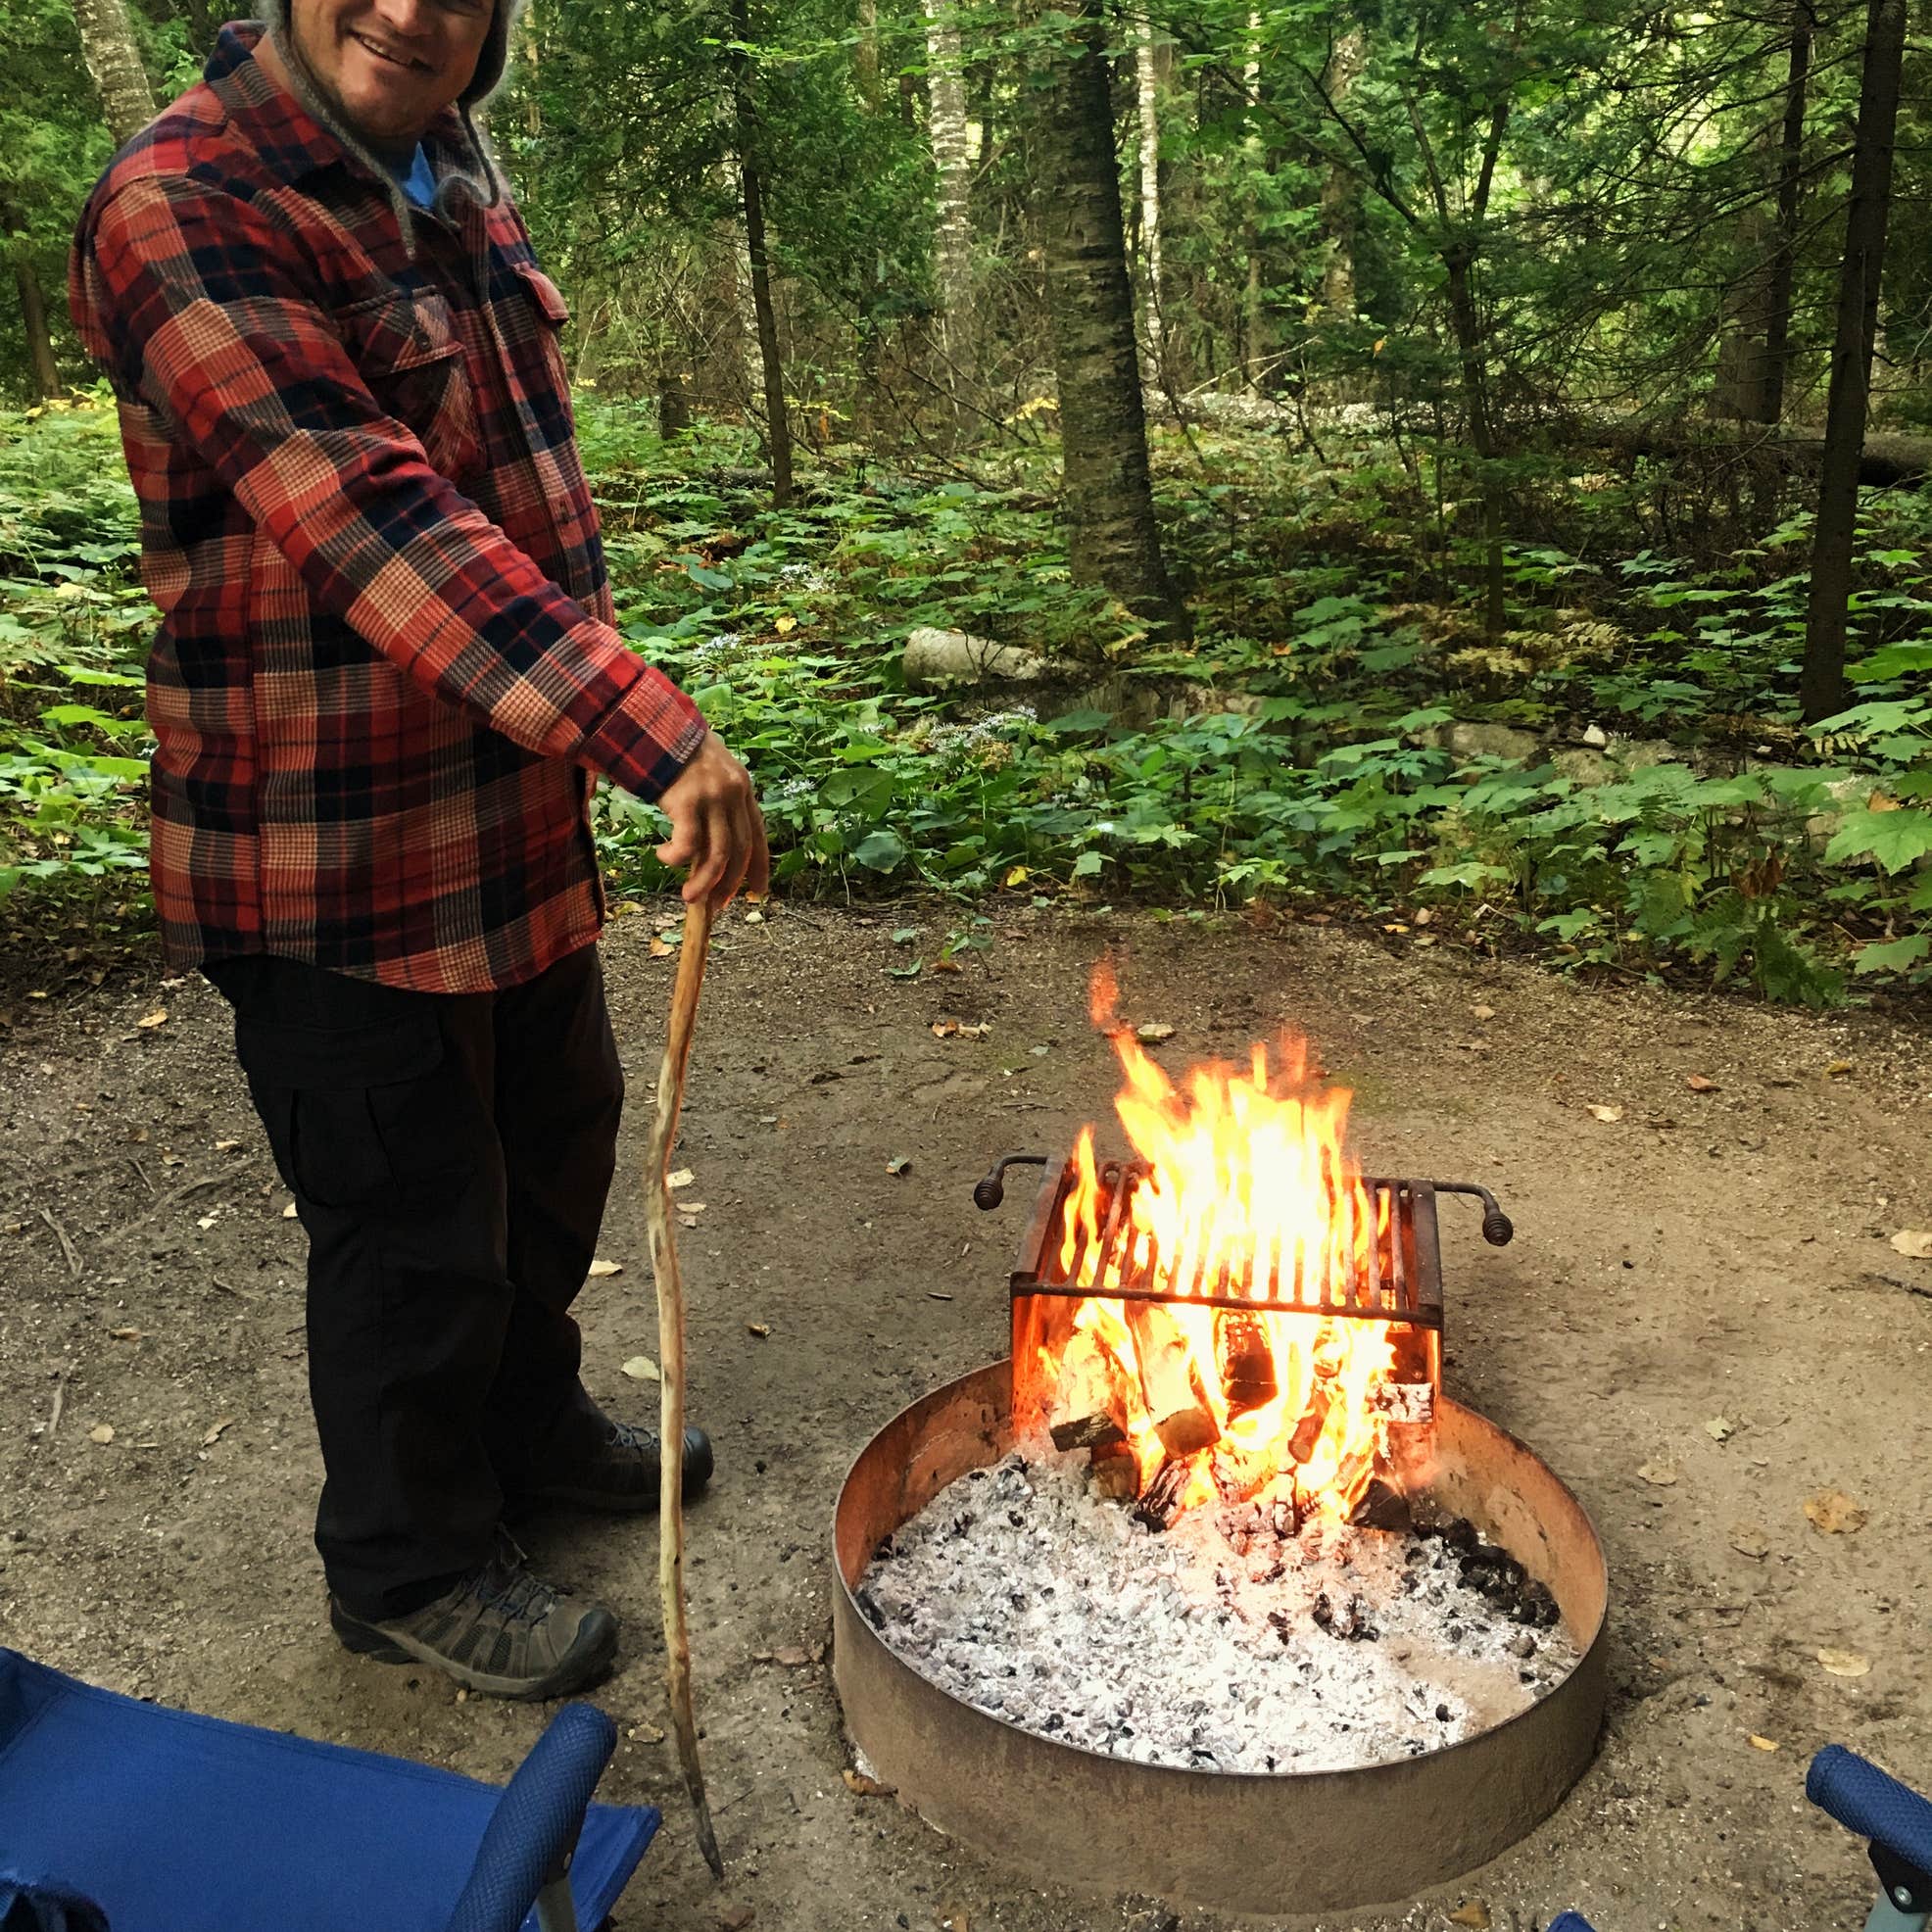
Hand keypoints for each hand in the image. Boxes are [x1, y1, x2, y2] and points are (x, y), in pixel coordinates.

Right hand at [654, 731, 770, 908]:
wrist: (654, 723)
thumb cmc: (675, 754)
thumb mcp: (707, 778)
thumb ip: (714, 807)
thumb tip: (705, 851)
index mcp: (743, 789)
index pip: (758, 835)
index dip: (759, 866)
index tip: (758, 892)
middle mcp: (734, 794)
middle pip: (740, 850)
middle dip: (730, 883)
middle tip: (716, 906)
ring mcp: (713, 797)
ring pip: (718, 854)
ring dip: (705, 882)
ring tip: (689, 897)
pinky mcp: (687, 801)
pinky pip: (688, 844)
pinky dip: (676, 858)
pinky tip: (663, 858)